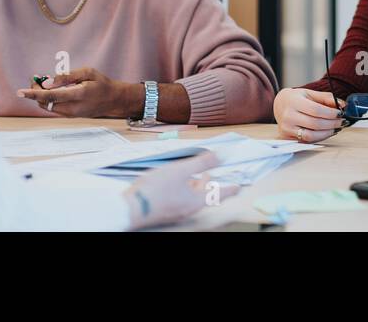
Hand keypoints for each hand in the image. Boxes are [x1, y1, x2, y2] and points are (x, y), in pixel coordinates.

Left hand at [15, 67, 139, 117]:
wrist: (113, 100)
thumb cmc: (101, 83)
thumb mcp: (87, 73)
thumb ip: (67, 77)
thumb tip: (47, 82)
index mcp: (78, 94)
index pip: (50, 95)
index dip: (33, 93)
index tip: (20, 91)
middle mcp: (73, 108)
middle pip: (45, 103)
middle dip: (36, 91)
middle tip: (36, 78)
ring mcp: (71, 114)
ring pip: (47, 107)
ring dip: (40, 96)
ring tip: (42, 83)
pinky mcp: (70, 116)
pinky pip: (53, 109)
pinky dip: (47, 100)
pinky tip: (49, 90)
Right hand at [122, 150, 237, 228]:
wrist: (130, 208)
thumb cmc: (155, 190)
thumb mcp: (182, 170)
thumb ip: (202, 163)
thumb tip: (222, 155)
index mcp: (195, 201)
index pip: (218, 195)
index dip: (228, 189)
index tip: (237, 187)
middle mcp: (187, 209)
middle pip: (203, 196)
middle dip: (208, 185)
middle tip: (211, 177)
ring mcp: (175, 211)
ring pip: (190, 198)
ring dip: (194, 186)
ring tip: (193, 176)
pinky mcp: (163, 210)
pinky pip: (179, 199)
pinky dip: (182, 190)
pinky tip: (174, 182)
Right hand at [273, 87, 344, 142]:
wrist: (280, 105)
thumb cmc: (296, 99)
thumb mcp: (310, 93)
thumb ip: (326, 98)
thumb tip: (343, 105)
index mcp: (294, 102)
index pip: (316, 110)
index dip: (331, 114)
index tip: (340, 113)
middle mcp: (288, 116)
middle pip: (315, 124)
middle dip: (332, 124)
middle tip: (342, 122)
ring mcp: (287, 128)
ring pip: (311, 135)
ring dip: (327, 133)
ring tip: (335, 128)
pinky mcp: (287, 137)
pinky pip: (306, 141)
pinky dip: (319, 137)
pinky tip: (326, 132)